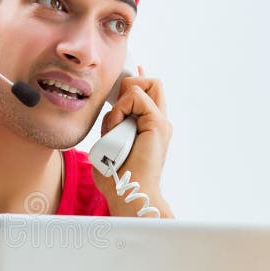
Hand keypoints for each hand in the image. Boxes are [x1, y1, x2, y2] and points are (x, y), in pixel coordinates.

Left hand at [91, 66, 173, 215]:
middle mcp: (159, 123)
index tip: (124, 75)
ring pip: (148, 84)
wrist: (131, 194)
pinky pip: (136, 97)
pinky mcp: (156, 124)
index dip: (136, 80)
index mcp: (150, 129)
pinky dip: (120, 110)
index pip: (149, 92)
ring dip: (123, 101)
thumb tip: (109, 117)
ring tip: (115, 128)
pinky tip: (117, 129)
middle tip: (114, 109)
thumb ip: (111, 129)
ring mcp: (160, 123)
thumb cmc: (117, 180)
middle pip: (152, 83)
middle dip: (129, 84)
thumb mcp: (109, 146)